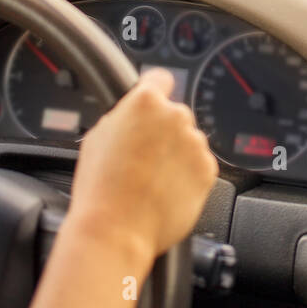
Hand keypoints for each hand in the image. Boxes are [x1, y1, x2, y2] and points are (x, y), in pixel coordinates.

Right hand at [66, 69, 217, 267]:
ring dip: (178, 154)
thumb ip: (124, 116)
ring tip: (152, 180)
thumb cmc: (101, 187)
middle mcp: (175, 116)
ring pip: (189, 142)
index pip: (161, 79)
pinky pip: (200, 165)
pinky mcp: (208, 170)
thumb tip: (133, 114)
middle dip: (164, 131)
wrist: (116, 229)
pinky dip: (188, 175)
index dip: (155, 91)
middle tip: (145, 156)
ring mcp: (194, 143)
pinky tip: (165, 190)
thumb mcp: (98, 136)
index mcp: (145, 102)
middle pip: (175, 115)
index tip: (156, 100)